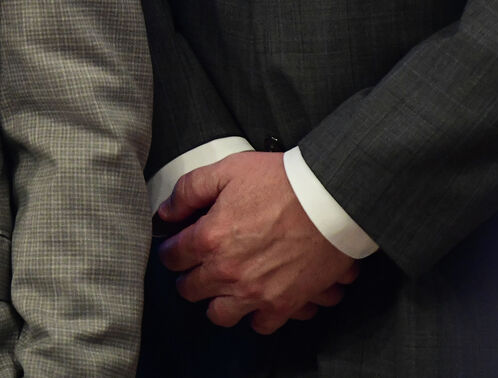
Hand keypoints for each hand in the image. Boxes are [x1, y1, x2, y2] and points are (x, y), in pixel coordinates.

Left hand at [155, 151, 360, 333]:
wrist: (330, 199)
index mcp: (210, 238)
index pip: (172, 257)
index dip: (170, 250)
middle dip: (188, 277)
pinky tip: (257, 299)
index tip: (175, 248)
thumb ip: (188, 191)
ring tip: (224, 287)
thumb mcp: (225, 171)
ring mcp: (256, 292)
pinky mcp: (285, 304)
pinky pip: (262, 325)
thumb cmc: (281, 182)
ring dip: (218, 302)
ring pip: (220, 315)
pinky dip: (258, 315)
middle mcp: (229, 272)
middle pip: (190, 290)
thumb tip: (167, 212)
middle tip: (196, 266)